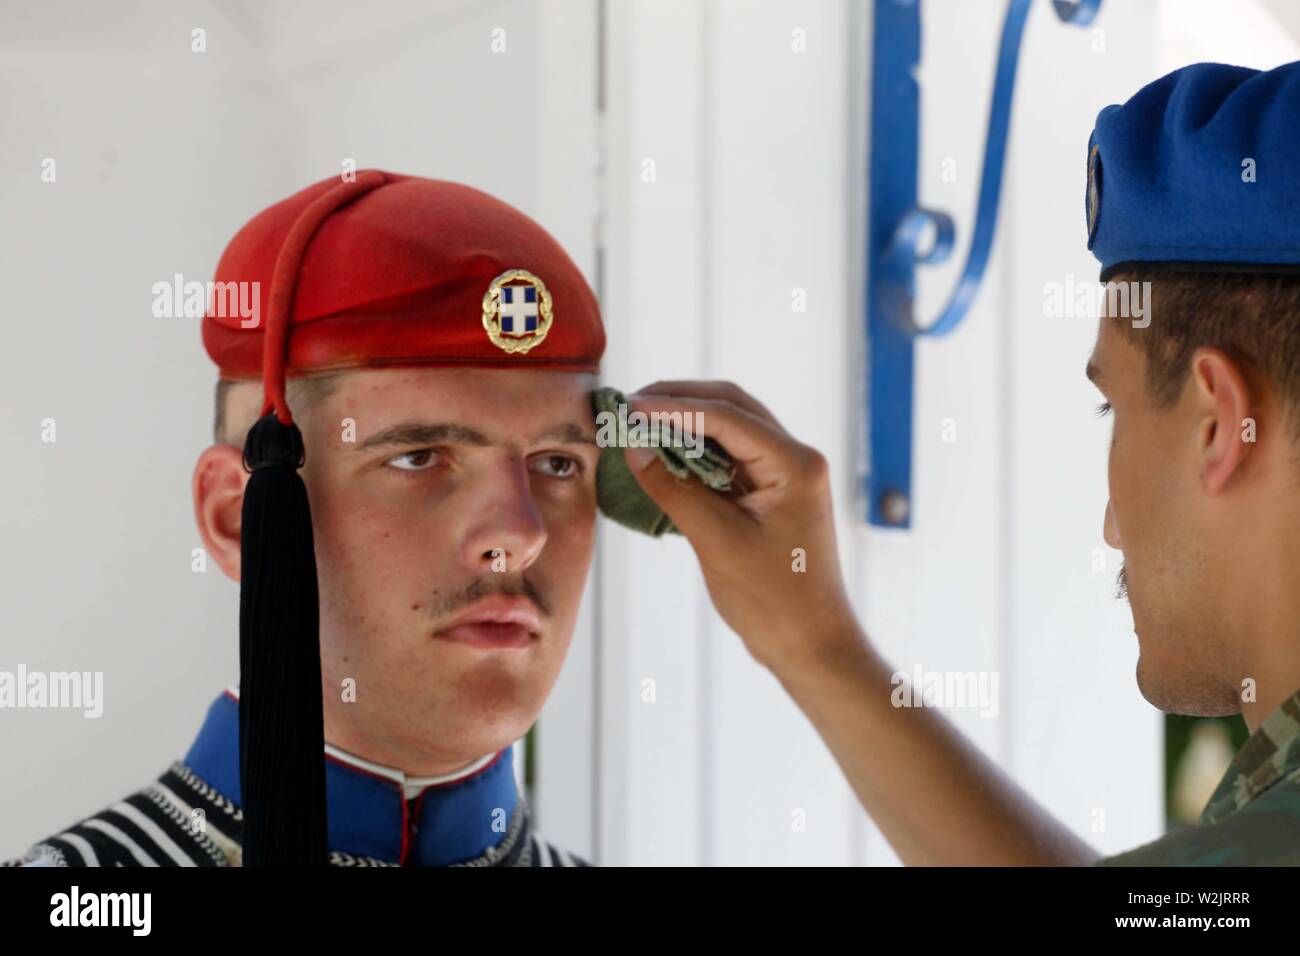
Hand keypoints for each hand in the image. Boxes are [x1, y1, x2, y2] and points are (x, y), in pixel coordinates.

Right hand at [622, 380, 859, 674]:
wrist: (810, 644)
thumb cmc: (773, 600)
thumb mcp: (716, 542)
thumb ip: (673, 489)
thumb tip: (634, 447)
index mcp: (795, 464)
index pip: (727, 417)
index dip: (674, 407)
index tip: (630, 407)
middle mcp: (796, 459)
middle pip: (732, 409)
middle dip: (680, 402)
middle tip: (630, 406)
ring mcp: (785, 475)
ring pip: (729, 430)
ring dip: (685, 424)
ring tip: (639, 424)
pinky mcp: (771, 493)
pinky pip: (729, 458)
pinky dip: (694, 452)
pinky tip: (662, 454)